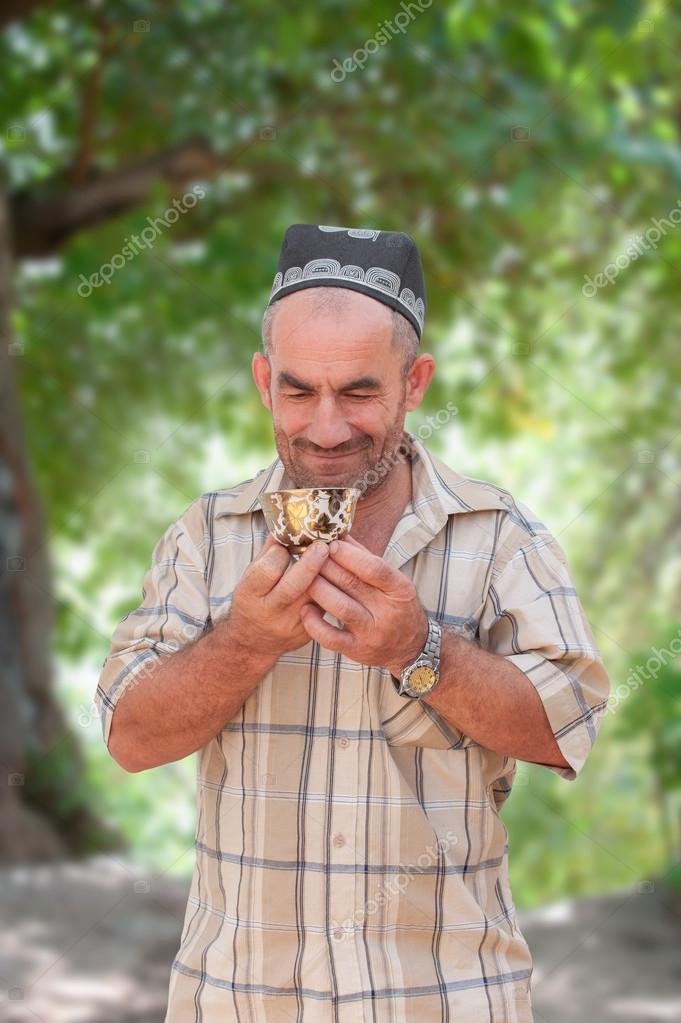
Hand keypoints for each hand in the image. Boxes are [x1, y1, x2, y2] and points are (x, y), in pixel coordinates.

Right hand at [228, 533, 330, 659]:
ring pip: (315, 598)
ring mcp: (290, 626)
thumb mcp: (251, 577)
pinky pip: (324, 608)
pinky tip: (337, 576)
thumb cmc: (254, 600)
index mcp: (250, 594)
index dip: (280, 553)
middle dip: (311, 563)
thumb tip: (287, 524)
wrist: (255, 641)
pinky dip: (333, 590)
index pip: (267, 570)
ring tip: (335, 557)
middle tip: (324, 545)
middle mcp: (269, 612)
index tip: (287, 544)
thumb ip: (268, 552)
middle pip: (293, 586)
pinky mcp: (308, 633)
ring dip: (327, 575)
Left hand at [300, 534, 428, 673]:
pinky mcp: (356, 649)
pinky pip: (330, 637)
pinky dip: (314, 623)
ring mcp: (372, 633)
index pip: (375, 568)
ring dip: (319, 588)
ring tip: (305, 576)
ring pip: (340, 607)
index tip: (332, 544)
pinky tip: (305, 608)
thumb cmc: (397, 607)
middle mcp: (387, 612)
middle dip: (327, 566)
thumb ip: (367, 560)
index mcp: (400, 590)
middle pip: (353, 584)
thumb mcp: (393, 582)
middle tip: (309, 554)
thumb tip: (340, 535)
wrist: (410, 648)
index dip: (350, 555)